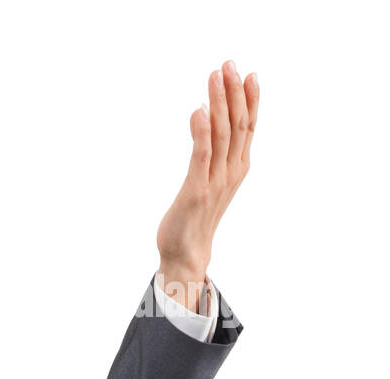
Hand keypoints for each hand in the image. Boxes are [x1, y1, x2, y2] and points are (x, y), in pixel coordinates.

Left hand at [156, 59, 259, 299]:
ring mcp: (216, 181)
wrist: (186, 254)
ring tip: (215, 77)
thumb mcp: (210, 182)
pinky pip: (202, 157)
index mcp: (237, 168)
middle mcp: (231, 172)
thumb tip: (211, 128)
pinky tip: (199, 112)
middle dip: (235, 93)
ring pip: (223, 135)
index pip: (249, 127)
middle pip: (239, 125)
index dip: (250, 99)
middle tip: (229, 65)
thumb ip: (214, 157)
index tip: (248, 73)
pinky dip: (202, 133)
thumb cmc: (194, 218)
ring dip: (220, 104)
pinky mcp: (197, 191)